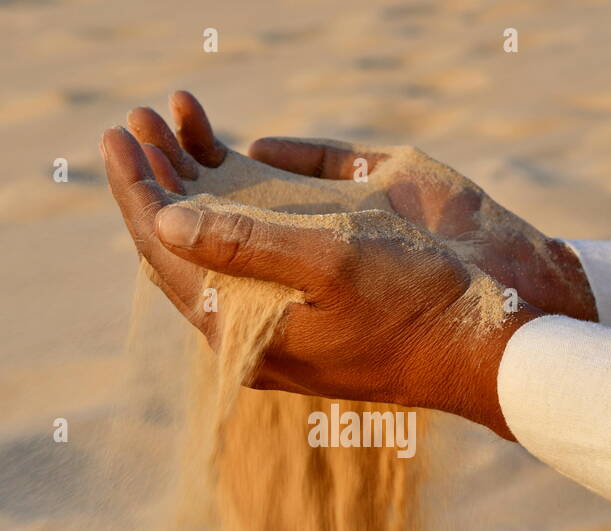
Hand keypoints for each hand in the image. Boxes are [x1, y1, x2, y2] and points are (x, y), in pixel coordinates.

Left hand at [100, 126, 538, 439]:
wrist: (493, 336)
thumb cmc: (415, 304)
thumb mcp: (330, 266)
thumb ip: (245, 243)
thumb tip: (165, 221)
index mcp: (246, 331)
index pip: (168, 258)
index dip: (136, 194)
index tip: (116, 136)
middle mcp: (259, 317)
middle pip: (188, 241)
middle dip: (160, 173)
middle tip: (139, 117)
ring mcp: (290, 297)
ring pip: (223, 230)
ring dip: (197, 170)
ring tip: (173, 114)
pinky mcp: (324, 276)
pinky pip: (267, 228)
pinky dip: (246, 182)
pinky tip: (231, 144)